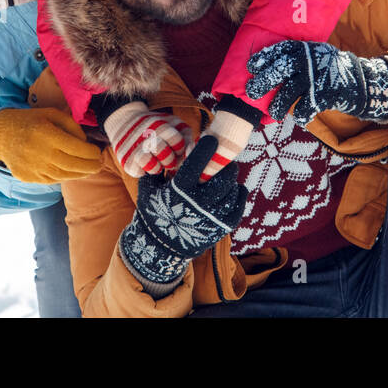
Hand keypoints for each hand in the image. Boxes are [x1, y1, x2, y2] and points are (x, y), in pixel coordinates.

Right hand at [0, 107, 102, 183]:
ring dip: (80, 174)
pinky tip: (73, 172)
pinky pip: (52, 180)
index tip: (98, 151)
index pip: (77, 148)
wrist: (1, 135)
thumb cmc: (30, 121)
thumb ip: (71, 125)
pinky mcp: (28, 177)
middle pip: (73, 165)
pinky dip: (65, 176)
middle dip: (91, 166)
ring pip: (64, 175)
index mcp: (47, 134)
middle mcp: (40, 153)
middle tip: (100, 164)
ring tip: (90, 170)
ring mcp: (33, 168)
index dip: (91, 152)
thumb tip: (85, 142)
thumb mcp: (51, 113)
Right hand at [102, 100, 190, 177]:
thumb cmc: (155, 125)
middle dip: (170, 160)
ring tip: (155, 160)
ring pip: (154, 168)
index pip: (179, 144)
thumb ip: (186, 136)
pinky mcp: (126, 162)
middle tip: (165, 155)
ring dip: (157, 167)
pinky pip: (141, 173)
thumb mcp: (173, 123)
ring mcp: (134, 150)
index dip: (179, 147)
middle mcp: (146, 137)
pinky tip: (144, 162)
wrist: (124, 121)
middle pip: (168, 159)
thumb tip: (191, 153)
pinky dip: (144, 170)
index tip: (174, 146)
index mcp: (159, 125)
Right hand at [118, 136, 248, 287]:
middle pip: (223, 177)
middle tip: (224, 159)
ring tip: (227, 175)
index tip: (211, 139)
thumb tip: (154, 144)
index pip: (197, 162)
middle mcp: (198, 203)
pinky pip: (238, 208)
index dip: (206, 148)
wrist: (160, 249)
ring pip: (232, 191)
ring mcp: (211, 217)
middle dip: (225, 165)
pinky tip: (235, 190)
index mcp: (180, 190)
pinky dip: (239, 195)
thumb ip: (154, 167)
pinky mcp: (221, 228)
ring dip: (231, 180)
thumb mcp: (148, 189)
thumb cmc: (153, 214)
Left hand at [245, 40, 387, 124]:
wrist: (358, 80)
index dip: (264, 58)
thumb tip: (265, 69)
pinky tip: (299, 118)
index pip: (280, 50)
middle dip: (263, 82)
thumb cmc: (328, 68)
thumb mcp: (314, 54)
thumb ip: (296, 57)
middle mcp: (308, 61)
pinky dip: (300, 116)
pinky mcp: (323, 95)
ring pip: (288, 94)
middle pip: (280, 71)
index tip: (250, 67)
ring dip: (277, 106)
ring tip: (273, 113)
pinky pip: (304, 109)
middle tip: (251, 92)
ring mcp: (315, 78)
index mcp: (304, 49)